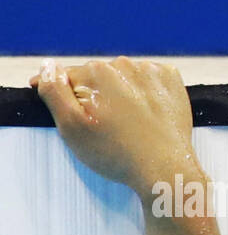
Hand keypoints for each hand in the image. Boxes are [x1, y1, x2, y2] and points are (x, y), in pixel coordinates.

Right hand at [29, 57, 198, 196]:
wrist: (165, 169)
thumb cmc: (116, 153)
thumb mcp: (71, 126)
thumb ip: (54, 91)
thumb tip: (48, 65)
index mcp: (95, 72)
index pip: (68, 76)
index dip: (64, 94)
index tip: (68, 110)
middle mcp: (123, 65)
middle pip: (98, 76)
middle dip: (96, 96)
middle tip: (106, 125)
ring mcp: (151, 71)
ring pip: (124, 78)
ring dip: (122, 94)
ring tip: (129, 123)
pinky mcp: (171, 80)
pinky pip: (150, 80)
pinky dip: (146, 93)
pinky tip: (148, 114)